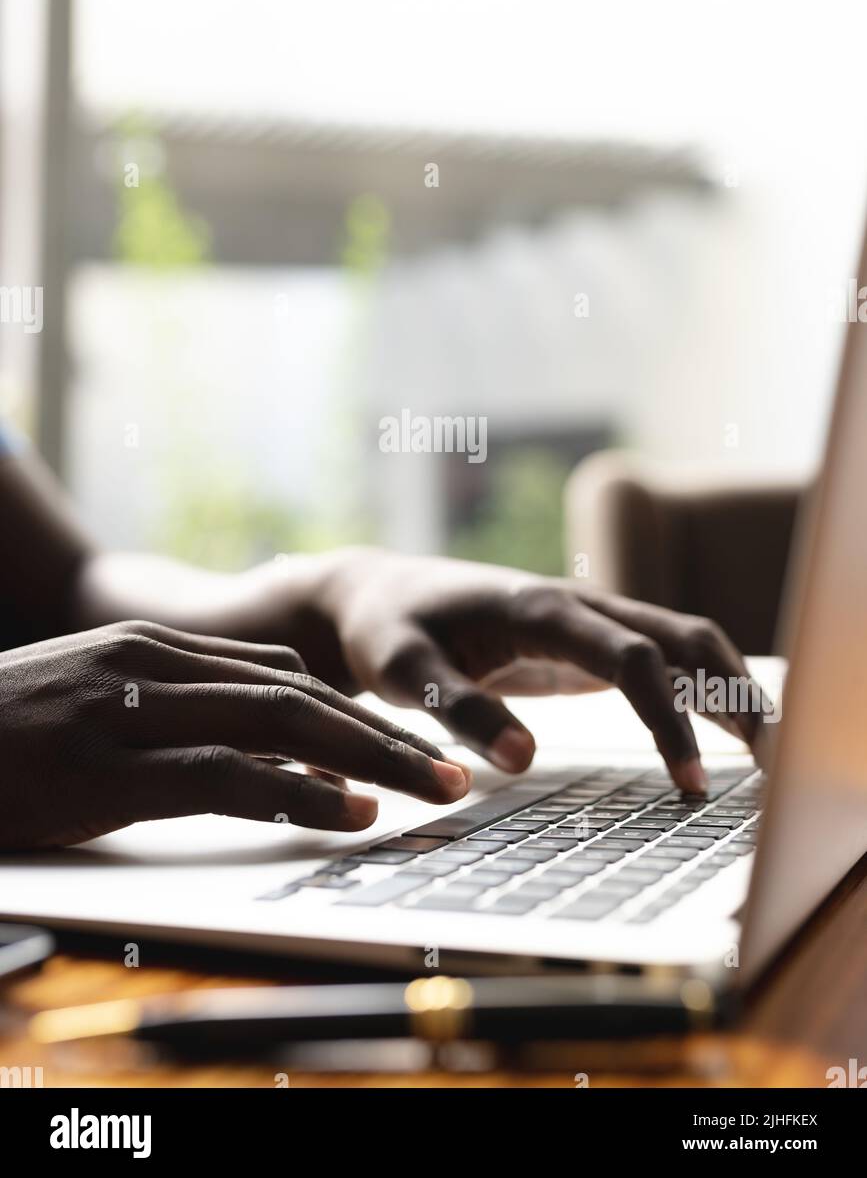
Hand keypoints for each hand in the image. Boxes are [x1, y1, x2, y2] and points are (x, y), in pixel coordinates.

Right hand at [0, 620, 469, 848]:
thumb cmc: (7, 730)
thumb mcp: (95, 699)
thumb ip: (177, 702)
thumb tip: (267, 736)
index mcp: (153, 647)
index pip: (279, 670)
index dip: (353, 710)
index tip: (408, 744)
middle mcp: (152, 665)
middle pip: (298, 692)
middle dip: (383, 733)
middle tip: (450, 769)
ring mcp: (130, 713)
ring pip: (278, 725)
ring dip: (367, 760)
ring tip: (430, 790)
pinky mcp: (109, 769)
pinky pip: (225, 777)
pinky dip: (297, 793)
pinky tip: (346, 813)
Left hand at [321, 550, 765, 793]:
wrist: (374, 596)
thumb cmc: (389, 631)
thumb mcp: (407, 671)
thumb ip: (461, 709)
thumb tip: (526, 760)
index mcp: (541, 607)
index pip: (632, 658)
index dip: (669, 717)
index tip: (691, 781)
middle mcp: (577, 605)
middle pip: (682, 636)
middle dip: (735, 692)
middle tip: (773, 763)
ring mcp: (585, 620)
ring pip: (681, 640)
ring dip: (729, 685)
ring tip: (766, 751)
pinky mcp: (582, 642)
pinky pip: (658, 658)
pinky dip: (699, 688)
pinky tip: (719, 729)